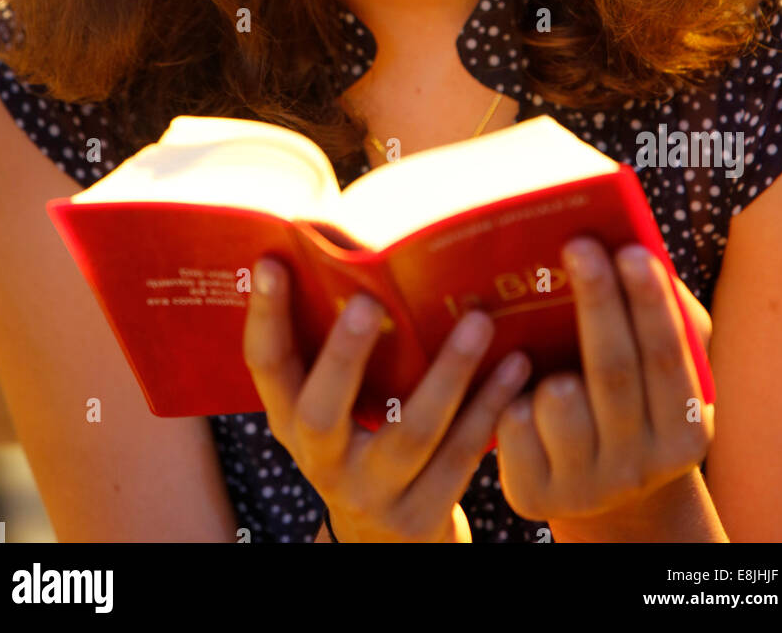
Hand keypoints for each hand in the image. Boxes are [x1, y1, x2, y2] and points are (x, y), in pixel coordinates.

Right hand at [243, 256, 532, 542]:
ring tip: (479, 321)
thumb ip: (336, 342)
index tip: (271, 261)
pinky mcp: (422, 515)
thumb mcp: (336, 403)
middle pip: (324, 411)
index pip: (266, 366)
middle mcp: (322, 459)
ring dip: (448, 374)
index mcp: (291, 419)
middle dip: (344, 356)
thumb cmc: (366, 436)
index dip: (265, 316)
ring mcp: (372, 493)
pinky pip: (460, 458)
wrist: (390, 541)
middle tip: (368, 301)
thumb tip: (349, 240)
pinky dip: (490, 409)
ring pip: (410, 434)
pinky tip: (516, 366)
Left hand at [495, 238, 714, 523]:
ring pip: (560, 404)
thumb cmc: (633, 397)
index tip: (630, 251)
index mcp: (685, 430)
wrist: (599, 487)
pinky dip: (511, 395)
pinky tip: (513, 382)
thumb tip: (643, 252)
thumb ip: (673, 317)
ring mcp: (588, 484)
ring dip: (549, 365)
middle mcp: (641, 465)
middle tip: (578, 246)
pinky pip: (514, 425)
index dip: (650, 305)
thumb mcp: (669, 372)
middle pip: (614, 373)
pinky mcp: (536, 493)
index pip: (667, 358)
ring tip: (539, 344)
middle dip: (597, 302)